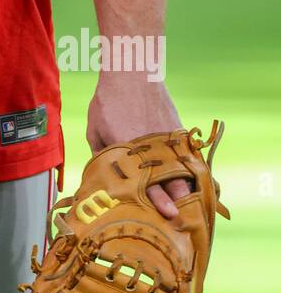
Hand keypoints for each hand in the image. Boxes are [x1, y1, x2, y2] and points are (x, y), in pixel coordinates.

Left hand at [86, 84, 192, 221]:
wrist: (132, 71)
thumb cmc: (108, 102)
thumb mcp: (95, 131)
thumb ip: (101, 157)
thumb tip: (103, 178)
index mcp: (132, 150)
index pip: (148, 182)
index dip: (158, 202)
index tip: (169, 216)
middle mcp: (155, 146)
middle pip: (174, 181)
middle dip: (180, 202)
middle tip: (183, 222)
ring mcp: (170, 138)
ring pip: (187, 171)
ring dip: (190, 189)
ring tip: (195, 209)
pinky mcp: (179, 131)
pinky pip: (190, 157)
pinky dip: (193, 172)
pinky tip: (197, 186)